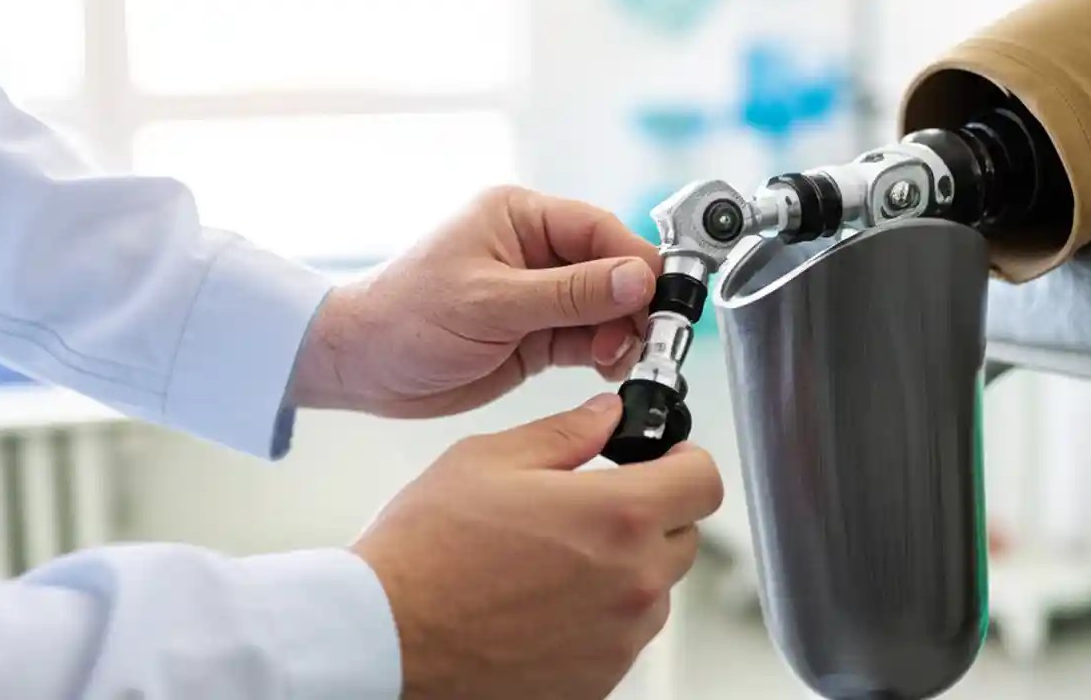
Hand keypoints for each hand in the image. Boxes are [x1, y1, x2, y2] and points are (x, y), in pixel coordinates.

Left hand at [292, 186, 660, 417]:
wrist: (362, 367)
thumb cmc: (405, 318)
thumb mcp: (492, 303)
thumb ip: (569, 293)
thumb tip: (636, 278)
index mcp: (520, 218)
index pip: (599, 230)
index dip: (635, 264)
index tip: (660, 298)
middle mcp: (533, 250)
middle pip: (610, 270)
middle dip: (632, 305)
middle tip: (643, 340)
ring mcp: (537, 294)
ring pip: (605, 308)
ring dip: (620, 334)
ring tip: (616, 361)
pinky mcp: (536, 334)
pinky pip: (587, 338)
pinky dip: (604, 354)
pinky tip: (608, 368)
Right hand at [352, 394, 723, 699]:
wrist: (385, 638)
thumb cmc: (426, 552)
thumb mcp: (489, 460)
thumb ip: (565, 432)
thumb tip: (607, 416)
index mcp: (617, 516)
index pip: (705, 481)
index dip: (685, 462)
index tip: (663, 461)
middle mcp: (632, 583)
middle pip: (684, 535)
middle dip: (650, 513)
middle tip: (590, 507)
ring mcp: (619, 639)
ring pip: (654, 588)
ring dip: (625, 567)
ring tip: (554, 560)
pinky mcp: (598, 680)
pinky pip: (623, 635)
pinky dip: (600, 615)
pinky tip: (544, 601)